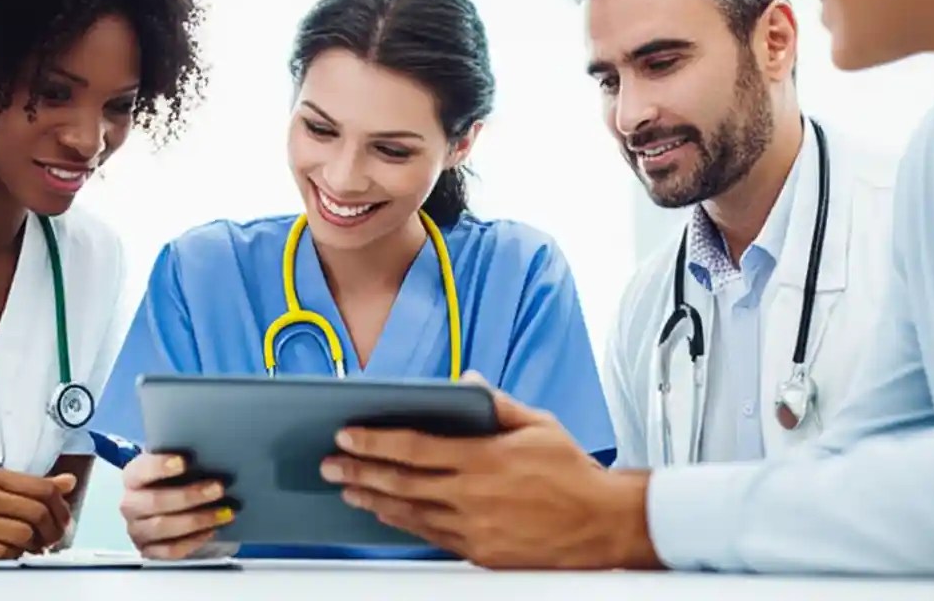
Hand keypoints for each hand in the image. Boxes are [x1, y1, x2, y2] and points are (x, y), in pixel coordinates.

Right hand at [0, 469, 75, 558]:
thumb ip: (30, 484)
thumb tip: (68, 483)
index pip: (42, 488)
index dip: (61, 507)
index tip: (62, 518)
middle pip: (37, 513)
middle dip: (51, 530)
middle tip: (51, 538)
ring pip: (22, 536)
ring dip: (31, 546)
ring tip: (28, 546)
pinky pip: (1, 555)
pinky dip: (10, 557)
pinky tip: (6, 553)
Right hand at [119, 453, 234, 559]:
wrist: (169, 502)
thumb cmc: (175, 480)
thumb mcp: (176, 464)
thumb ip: (186, 458)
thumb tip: (212, 452)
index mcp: (133, 477)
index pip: (141, 470)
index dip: (160, 467)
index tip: (183, 462)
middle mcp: (130, 504)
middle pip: (155, 502)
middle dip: (189, 496)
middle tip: (218, 489)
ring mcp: (137, 530)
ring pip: (162, 527)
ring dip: (197, 520)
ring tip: (224, 513)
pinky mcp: (149, 550)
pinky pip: (170, 550)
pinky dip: (193, 541)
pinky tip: (212, 530)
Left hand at [321, 374, 661, 569]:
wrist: (603, 524)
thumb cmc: (573, 472)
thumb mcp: (539, 423)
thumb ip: (496, 404)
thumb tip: (465, 382)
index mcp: (484, 458)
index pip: (414, 447)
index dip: (375, 442)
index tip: (347, 435)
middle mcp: (472, 495)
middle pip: (401, 483)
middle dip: (359, 472)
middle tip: (330, 465)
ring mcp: (473, 529)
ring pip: (409, 513)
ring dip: (373, 500)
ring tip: (348, 489)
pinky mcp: (479, 552)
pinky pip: (430, 536)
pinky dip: (402, 523)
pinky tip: (387, 513)